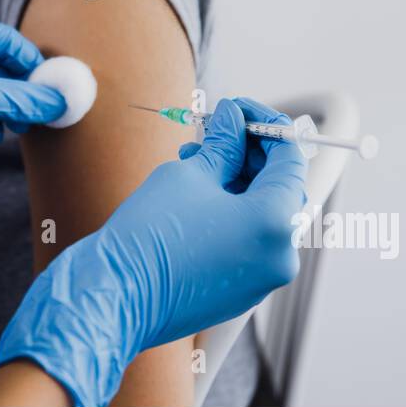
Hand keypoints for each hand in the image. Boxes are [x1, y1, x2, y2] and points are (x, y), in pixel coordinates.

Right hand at [0, 97, 306, 406]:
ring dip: (237, 182)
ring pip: (264, 214)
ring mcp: (263, 278)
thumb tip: (234, 119)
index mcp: (275, 222)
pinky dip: (232, 213)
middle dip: (250, 154)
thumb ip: (223, 144)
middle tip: (217, 131)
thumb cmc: (149, 235)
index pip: (290, 159)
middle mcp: (280, 254)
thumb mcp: (189, 173)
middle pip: (280, 187)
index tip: (240, 109)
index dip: (266, 125)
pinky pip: (249, 241)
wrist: (116, 296)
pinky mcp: (242, 291)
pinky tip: (197, 195)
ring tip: (195, 162)